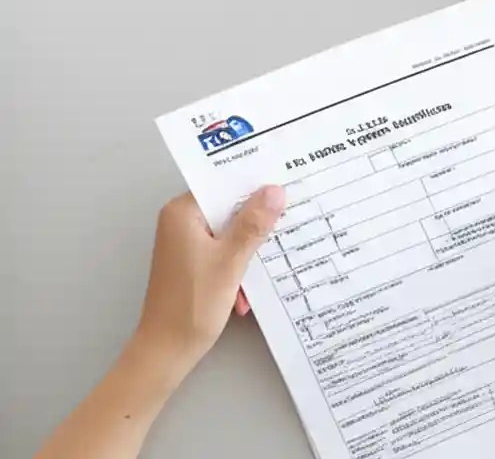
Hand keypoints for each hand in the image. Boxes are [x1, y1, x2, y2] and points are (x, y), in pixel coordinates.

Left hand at [134, 186, 284, 370]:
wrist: (168, 348)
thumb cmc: (194, 303)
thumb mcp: (230, 260)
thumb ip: (253, 224)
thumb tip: (275, 190)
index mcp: (182, 213)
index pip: (223, 184)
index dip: (254, 185)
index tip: (285, 186)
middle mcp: (180, 222)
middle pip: (227, 207)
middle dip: (255, 220)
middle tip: (288, 220)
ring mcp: (185, 242)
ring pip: (229, 230)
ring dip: (248, 247)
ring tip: (268, 261)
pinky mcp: (192, 261)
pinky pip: (223, 249)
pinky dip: (238, 262)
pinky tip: (248, 286)